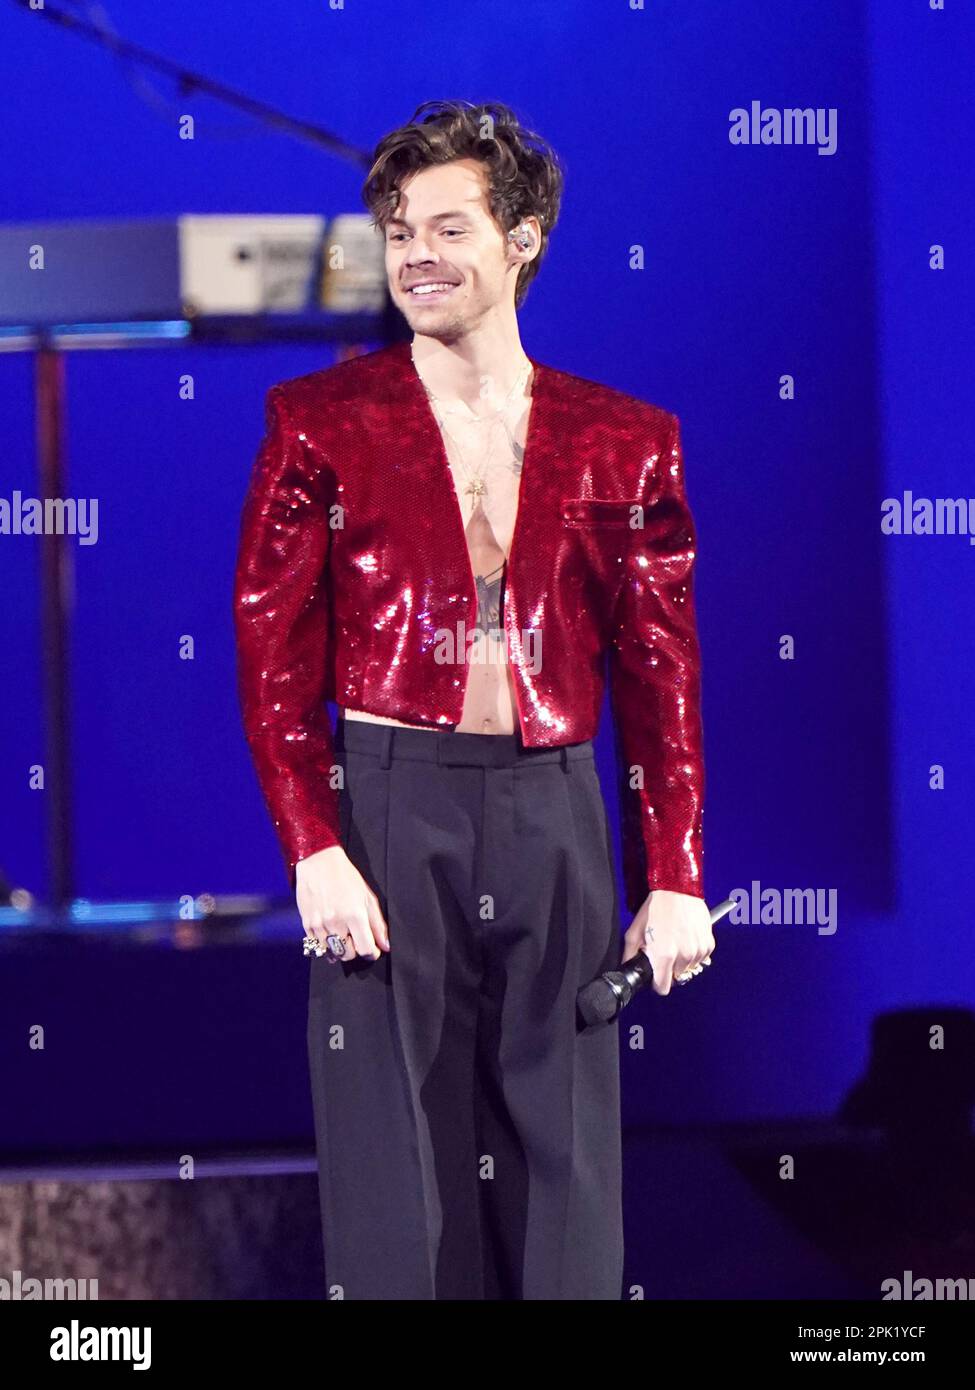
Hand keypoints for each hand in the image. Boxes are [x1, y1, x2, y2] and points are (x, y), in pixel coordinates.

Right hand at [296, 845, 389, 961]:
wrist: (318, 861)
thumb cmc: (345, 876)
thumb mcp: (367, 896)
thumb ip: (377, 923)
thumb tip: (385, 945)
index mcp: (355, 915)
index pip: (365, 949)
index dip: (372, 953)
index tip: (373, 949)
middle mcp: (336, 922)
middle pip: (348, 954)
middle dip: (356, 950)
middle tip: (357, 940)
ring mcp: (320, 924)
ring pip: (331, 953)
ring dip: (339, 948)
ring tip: (343, 936)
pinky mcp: (307, 924)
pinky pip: (317, 945)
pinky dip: (325, 945)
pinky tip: (330, 935)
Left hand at [622, 889, 714, 996]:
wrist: (677, 890)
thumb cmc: (657, 907)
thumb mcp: (635, 930)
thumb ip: (630, 953)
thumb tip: (628, 965)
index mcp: (663, 955)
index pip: (663, 989)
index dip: (658, 983)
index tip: (657, 975)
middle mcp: (683, 956)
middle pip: (677, 977)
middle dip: (670, 968)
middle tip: (665, 951)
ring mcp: (698, 950)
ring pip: (690, 968)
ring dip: (684, 960)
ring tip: (676, 942)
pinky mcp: (708, 944)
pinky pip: (702, 958)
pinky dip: (695, 952)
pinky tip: (687, 939)